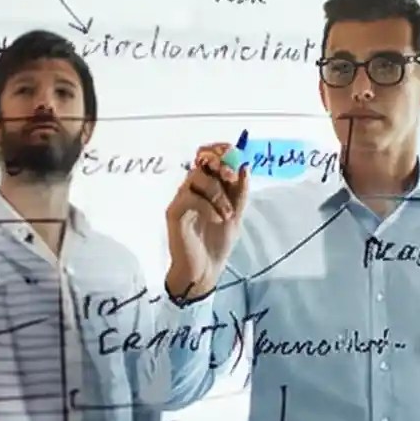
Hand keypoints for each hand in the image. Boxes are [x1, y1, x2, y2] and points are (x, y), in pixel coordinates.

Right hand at [164, 143, 249, 300]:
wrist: (205, 270)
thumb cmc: (217, 242)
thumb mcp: (237, 214)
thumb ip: (240, 191)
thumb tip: (245, 165)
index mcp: (207, 186)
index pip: (208, 156)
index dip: (220, 150)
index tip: (235, 153)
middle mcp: (192, 188)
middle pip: (200, 160)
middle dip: (219, 163)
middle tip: (230, 178)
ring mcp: (182, 199)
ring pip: (196, 177)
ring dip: (218, 192)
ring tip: (227, 214)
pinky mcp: (174, 212)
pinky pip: (190, 197)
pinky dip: (208, 206)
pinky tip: (216, 219)